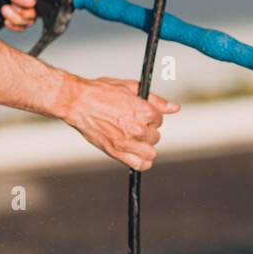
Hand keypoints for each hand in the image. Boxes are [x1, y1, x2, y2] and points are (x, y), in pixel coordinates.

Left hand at [0, 0, 36, 29]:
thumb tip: (31, 2)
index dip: (33, 4)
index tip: (22, 4)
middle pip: (34, 11)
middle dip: (23, 14)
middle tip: (8, 8)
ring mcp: (15, 3)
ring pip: (27, 20)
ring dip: (17, 20)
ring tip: (4, 11)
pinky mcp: (6, 12)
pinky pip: (17, 25)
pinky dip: (14, 26)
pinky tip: (6, 20)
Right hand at [58, 75, 180, 170]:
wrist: (77, 102)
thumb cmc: (101, 91)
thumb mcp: (130, 88)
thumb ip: (156, 100)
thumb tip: (175, 108)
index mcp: (144, 111)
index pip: (159, 120)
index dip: (150, 117)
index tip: (140, 114)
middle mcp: (138, 128)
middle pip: (155, 137)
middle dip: (147, 131)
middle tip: (134, 125)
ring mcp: (127, 142)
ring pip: (150, 153)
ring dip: (145, 147)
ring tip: (135, 140)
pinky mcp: (116, 152)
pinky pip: (139, 165)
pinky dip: (142, 163)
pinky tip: (138, 156)